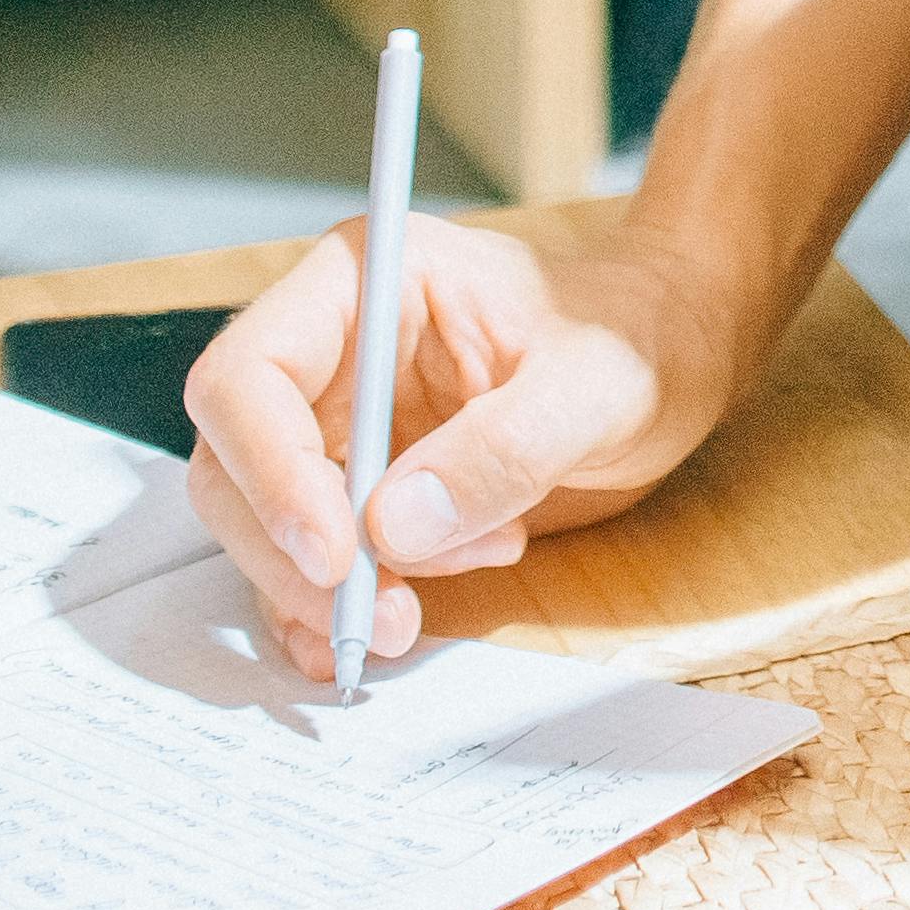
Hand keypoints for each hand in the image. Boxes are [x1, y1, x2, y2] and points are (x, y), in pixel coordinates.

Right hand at [180, 217, 742, 682]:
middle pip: (234, 463)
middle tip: (376, 614)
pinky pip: (308, 559)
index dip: (270, 471)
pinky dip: (332, 608)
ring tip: (418, 615)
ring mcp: (337, 422)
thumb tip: (395, 529)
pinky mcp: (358, 487)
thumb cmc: (639, 334)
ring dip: (322, 591)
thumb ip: (506, 447)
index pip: (249, 376)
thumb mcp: (598, 383)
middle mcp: (330, 351)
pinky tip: (393, 628)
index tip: (337, 553)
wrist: (675, 353)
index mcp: (365, 281)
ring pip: (262, 525)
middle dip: (293, 553)